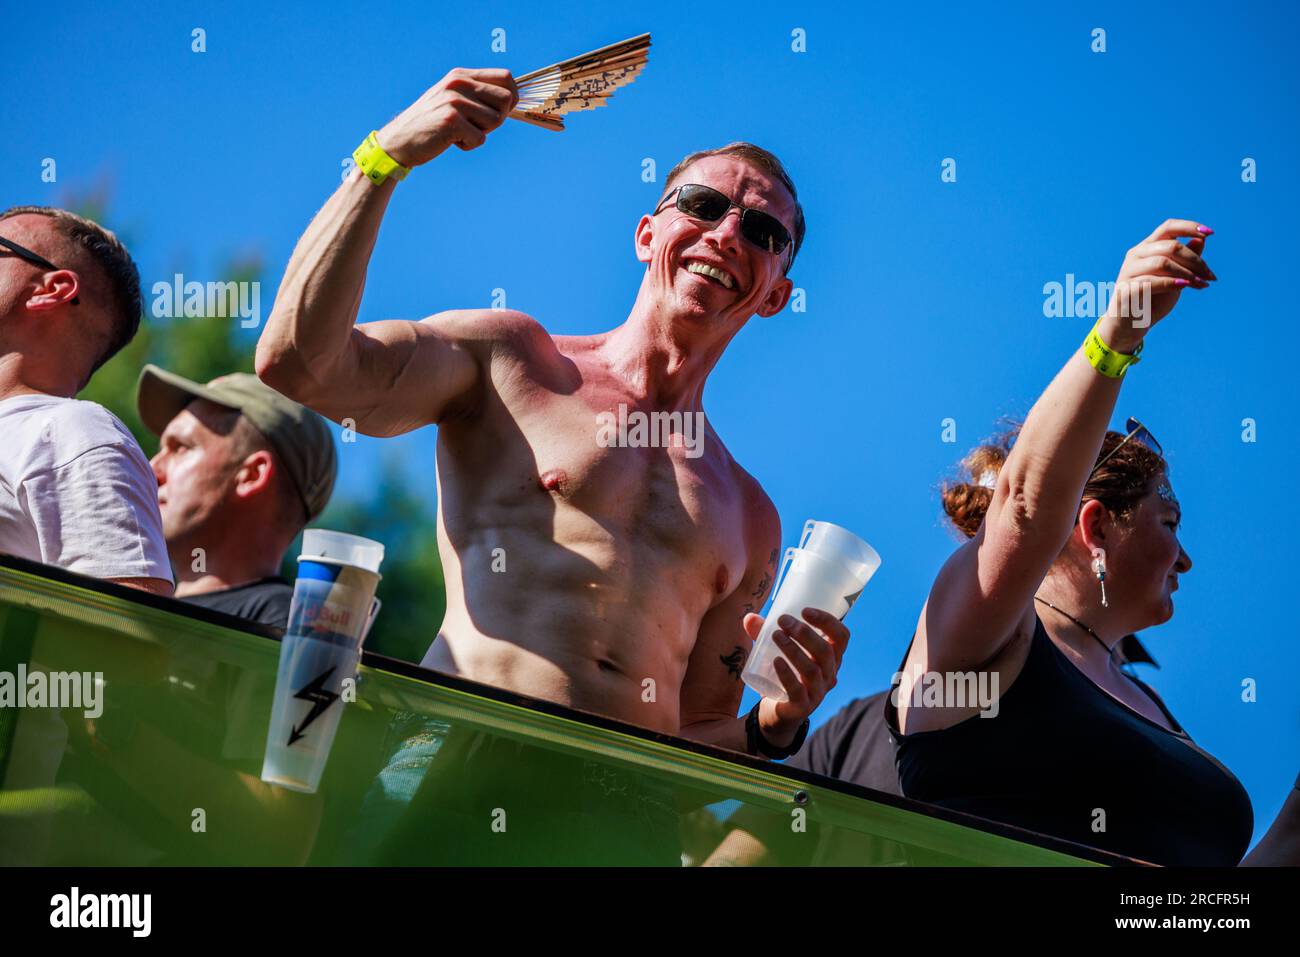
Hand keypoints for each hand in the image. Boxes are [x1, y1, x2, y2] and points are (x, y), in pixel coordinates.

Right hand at [376, 67, 518, 166]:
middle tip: (477, 125)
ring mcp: (454, 100)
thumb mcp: (453, 99)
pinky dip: (469, 145)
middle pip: (506, 100)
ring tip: (460, 132)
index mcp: (461, 75)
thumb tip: (512, 99)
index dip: (512, 96)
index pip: (505, 77)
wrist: (399, 140)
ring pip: (496, 121)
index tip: (502, 111)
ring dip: (482, 133)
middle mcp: (458, 83)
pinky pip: (480, 139)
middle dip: (499, 118)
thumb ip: (477, 94)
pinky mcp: (451, 120)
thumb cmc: (431, 123)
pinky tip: (451, 141)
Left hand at [743, 608, 850, 748]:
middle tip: (783, 621)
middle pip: (826, 651)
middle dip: (805, 633)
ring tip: (776, 635)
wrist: (777, 713)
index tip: (805, 610)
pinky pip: (798, 690)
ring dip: (794, 650)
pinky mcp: (802, 707)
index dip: (828, 621)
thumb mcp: (775, 651)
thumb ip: (763, 633)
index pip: (841, 637)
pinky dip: (787, 674)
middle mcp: (829, 675)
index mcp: (830, 658)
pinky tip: (776, 661)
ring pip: (812, 670)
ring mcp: (818, 692)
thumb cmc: (782, 675)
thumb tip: (749, 617)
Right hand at [1099, 218, 1215, 350]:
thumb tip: (1201, 239)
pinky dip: (1171, 283)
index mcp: (1147, 248)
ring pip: (1162, 262)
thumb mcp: (1176, 277)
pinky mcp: (1125, 289)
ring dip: (1187, 273)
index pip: (1168, 228)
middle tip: (1209, 276)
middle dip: (1195, 260)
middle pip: (1171, 246)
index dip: (1189, 227)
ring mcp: (1128, 272)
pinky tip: (1184, 286)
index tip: (1211, 233)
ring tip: (1201, 284)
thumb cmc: (1153, 300)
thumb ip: (1186, 259)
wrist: (1129, 326)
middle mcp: (1135, 255)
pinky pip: (1151, 282)